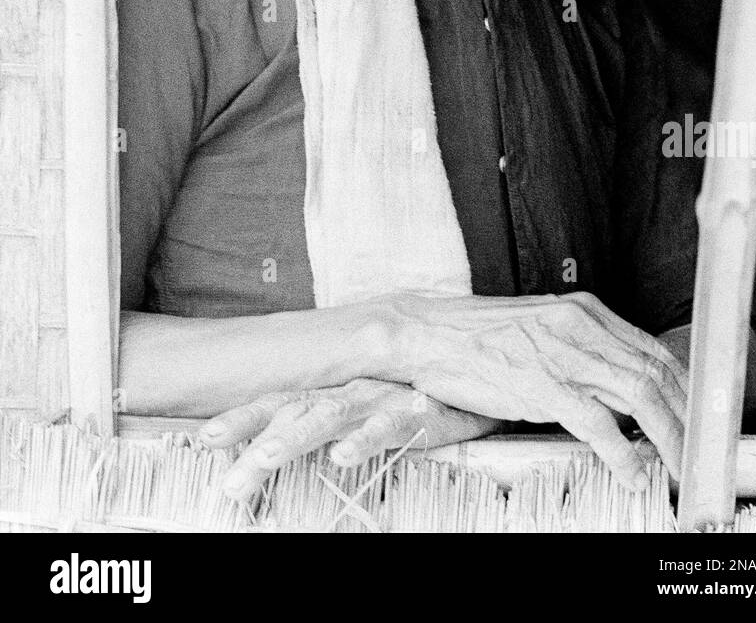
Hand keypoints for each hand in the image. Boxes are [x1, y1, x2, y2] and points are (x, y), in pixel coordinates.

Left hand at [199, 378, 499, 501]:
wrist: (486, 363)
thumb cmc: (424, 392)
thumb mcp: (373, 407)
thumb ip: (336, 419)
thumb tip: (294, 441)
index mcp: (337, 389)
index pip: (280, 400)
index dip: (241, 416)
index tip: (202, 439)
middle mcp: (352, 388)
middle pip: (292, 408)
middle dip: (250, 431)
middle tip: (215, 455)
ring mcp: (384, 397)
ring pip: (330, 415)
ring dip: (294, 437)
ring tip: (262, 459)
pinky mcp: (420, 408)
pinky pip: (388, 427)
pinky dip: (365, 441)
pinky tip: (343, 458)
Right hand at [394, 290, 688, 489]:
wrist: (429, 333)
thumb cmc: (481, 337)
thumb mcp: (543, 330)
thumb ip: (584, 351)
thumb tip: (622, 392)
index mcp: (584, 311)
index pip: (652, 349)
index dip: (685, 387)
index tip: (700, 416)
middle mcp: (581, 326)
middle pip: (655, 372)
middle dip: (687, 417)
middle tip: (702, 450)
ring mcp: (562, 354)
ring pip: (638, 395)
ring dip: (668, 438)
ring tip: (680, 468)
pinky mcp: (541, 385)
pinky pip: (597, 423)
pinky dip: (623, 452)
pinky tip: (633, 472)